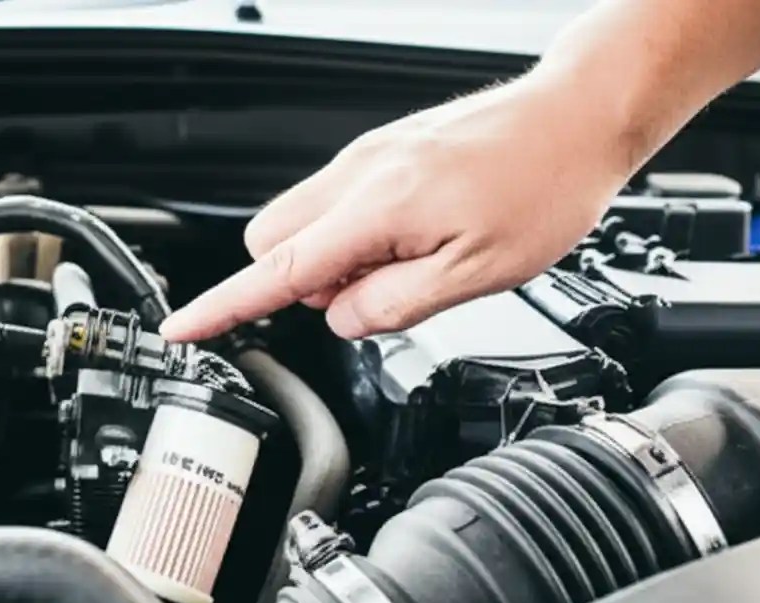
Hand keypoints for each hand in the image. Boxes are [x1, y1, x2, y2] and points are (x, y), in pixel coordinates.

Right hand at [158, 75, 638, 341]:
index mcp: (375, 208)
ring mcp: (366, 158)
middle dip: (299, 284)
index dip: (223, 309)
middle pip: (270, 243)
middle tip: (374, 293)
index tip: (182, 329)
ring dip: (328, 261)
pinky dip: (352, 235)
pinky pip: (334, 203)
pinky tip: (413, 237)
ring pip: (300, 223)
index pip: (275, 271)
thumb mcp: (478, 275)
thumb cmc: (542, 186)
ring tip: (406, 263)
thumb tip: (342, 318)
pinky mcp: (381, 152)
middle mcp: (357, 174)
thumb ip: (394, 306)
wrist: (577, 115)